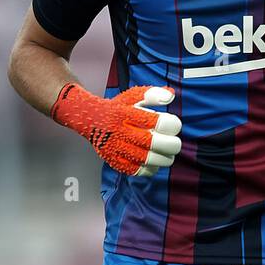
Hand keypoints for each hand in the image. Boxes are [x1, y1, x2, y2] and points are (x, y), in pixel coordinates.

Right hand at [51, 83, 181, 176]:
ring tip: (169, 154)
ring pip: (145, 159)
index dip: (171, 124)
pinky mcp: (113, 161)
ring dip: (163, 159)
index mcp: (123, 113)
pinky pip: (136, 170)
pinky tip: (155, 162)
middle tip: (175, 143)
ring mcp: (114, 148)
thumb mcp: (131, 96)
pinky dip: (150, 169)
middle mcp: (117, 131)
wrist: (89, 119)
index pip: (154, 121)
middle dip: (170, 144)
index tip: (174, 125)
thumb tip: (171, 96)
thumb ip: (152, 94)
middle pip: (151, 142)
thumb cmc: (117, 107)